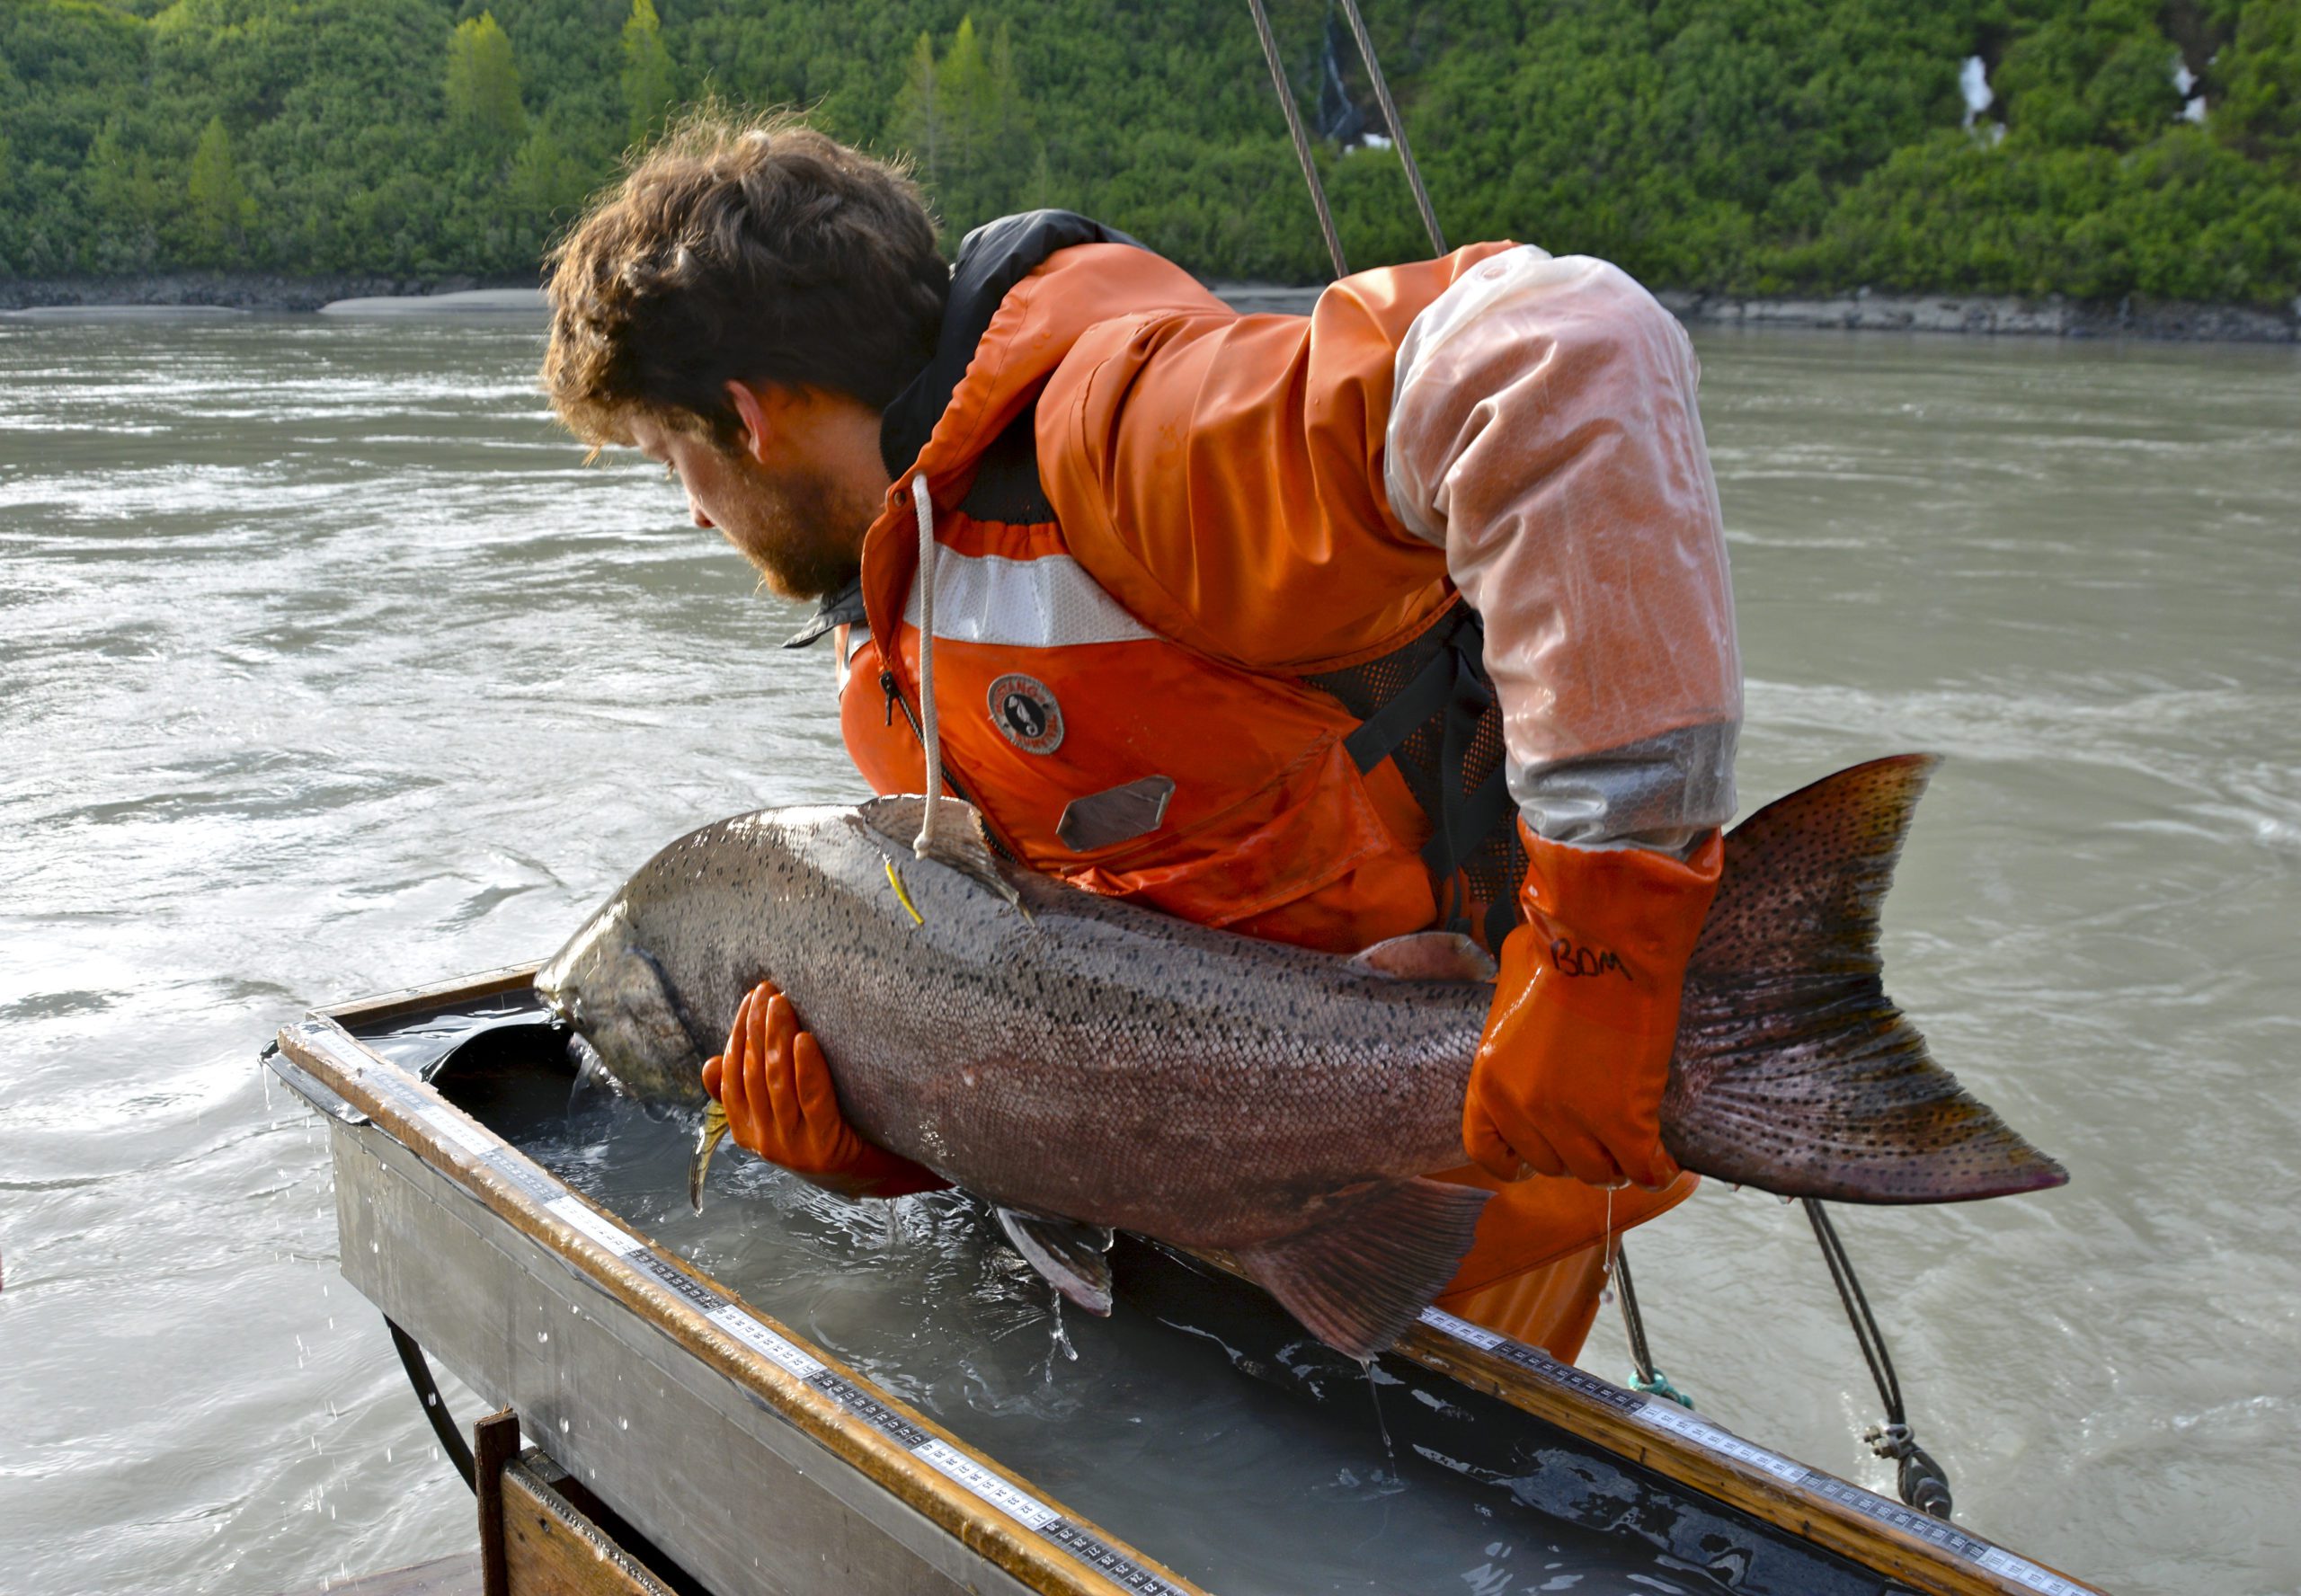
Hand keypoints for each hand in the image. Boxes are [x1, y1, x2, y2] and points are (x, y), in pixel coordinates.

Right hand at [701, 981, 946, 1199]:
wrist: (880, 1174)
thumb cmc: (834, 1132)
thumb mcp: (788, 1111)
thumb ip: (752, 1091)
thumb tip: (711, 1062)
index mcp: (748, 1130)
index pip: (732, 1074)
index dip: (738, 1033)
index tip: (751, 997)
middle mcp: (764, 1141)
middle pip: (753, 1073)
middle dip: (756, 1027)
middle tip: (767, 990)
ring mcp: (792, 1149)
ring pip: (777, 1082)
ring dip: (777, 1038)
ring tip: (782, 1003)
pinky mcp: (824, 1150)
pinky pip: (812, 1101)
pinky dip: (806, 1068)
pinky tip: (806, 1039)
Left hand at [1462, 824, 1721, 1189]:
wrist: (1605, 939)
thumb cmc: (1559, 945)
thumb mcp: (1510, 991)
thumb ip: (1511, 1030)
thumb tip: (1526, 1033)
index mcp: (1488, 1077)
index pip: (1487, 1149)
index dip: (1514, 1158)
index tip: (1534, 1157)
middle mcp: (1521, 1107)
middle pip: (1549, 1163)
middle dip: (1575, 1153)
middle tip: (1600, 1137)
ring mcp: (1571, 1119)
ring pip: (1596, 1172)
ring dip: (1616, 1163)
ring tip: (1634, 1147)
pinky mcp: (1622, 1120)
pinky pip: (1642, 1167)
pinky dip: (1657, 1168)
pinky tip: (1667, 1160)